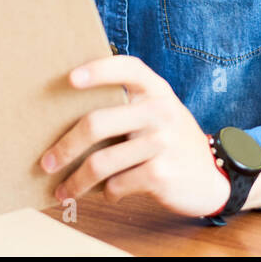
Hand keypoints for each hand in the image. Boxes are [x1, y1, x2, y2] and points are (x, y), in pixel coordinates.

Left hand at [40, 55, 230, 216]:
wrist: (214, 177)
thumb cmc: (171, 142)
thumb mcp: (159, 115)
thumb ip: (128, 107)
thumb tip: (68, 117)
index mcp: (157, 90)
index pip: (127, 68)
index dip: (98, 70)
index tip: (69, 79)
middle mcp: (161, 111)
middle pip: (96, 123)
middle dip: (65, 147)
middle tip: (47, 162)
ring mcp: (162, 142)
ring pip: (101, 162)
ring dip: (77, 182)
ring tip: (64, 191)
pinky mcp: (161, 173)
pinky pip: (116, 184)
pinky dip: (107, 193)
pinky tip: (108, 193)